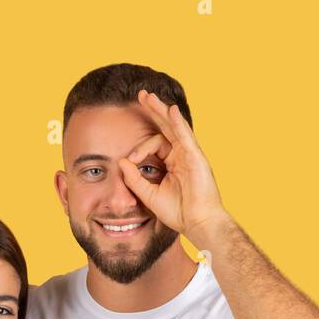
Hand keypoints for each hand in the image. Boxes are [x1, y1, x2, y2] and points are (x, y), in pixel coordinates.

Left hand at [117, 89, 227, 238]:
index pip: (155, 145)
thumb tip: (121, 161)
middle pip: (166, 127)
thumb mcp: (149, 194)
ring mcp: (190, 154)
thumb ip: (134, 178)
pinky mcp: (196, 157)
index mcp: (173, 163)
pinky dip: (178, 122)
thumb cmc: (179, 212)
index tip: (130, 161)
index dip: (139, 149)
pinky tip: (170, 110)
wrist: (197, 223)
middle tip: (141, 95)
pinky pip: (185, 135)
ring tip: (148, 96)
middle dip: (153, 111)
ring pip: (174, 126)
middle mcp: (182, 155)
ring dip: (161, 110)